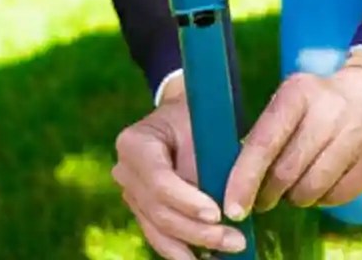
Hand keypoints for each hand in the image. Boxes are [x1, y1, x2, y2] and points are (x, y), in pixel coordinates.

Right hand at [112, 75, 248, 259]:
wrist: (184, 115)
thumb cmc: (199, 119)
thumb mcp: (205, 131)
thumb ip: (210, 168)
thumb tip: (228, 211)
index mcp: (134, 143)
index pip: (159, 181)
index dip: (187, 202)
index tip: (217, 213)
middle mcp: (125, 171)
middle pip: (159, 212)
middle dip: (198, 231)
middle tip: (236, 241)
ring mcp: (130, 194)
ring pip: (158, 231)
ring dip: (194, 247)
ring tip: (228, 254)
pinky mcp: (142, 211)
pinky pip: (160, 236)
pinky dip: (184, 250)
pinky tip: (209, 258)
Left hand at [222, 50, 361, 218]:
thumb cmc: (319, 104)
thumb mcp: (290, 103)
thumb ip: (265, 134)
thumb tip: (237, 181)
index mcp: (298, 93)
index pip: (264, 143)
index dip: (244, 179)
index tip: (233, 207)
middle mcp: (329, 113)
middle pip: (286, 172)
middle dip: (267, 193)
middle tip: (263, 198)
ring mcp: (356, 139)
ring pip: (310, 189)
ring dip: (295, 198)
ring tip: (294, 189)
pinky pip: (335, 198)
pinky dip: (321, 199)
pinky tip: (321, 184)